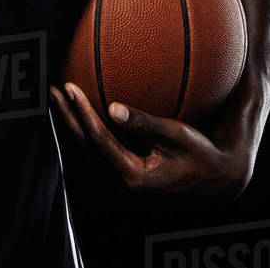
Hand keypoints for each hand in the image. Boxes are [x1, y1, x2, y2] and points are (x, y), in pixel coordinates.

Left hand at [49, 82, 252, 201]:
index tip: (69, 88)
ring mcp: (124, 179)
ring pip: (89, 149)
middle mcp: (124, 181)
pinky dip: (88, 129)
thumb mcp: (178, 136)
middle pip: (85, 146)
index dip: (81, 113)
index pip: (97, 140)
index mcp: (134, 176)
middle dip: (66, 118)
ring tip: (59, 99)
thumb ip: (145, 124)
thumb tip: (113, 108)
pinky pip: (100, 149)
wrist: (218, 179)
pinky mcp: (128, 174)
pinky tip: (83, 112)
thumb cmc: (202, 155)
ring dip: (73, 124)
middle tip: (52, 91)